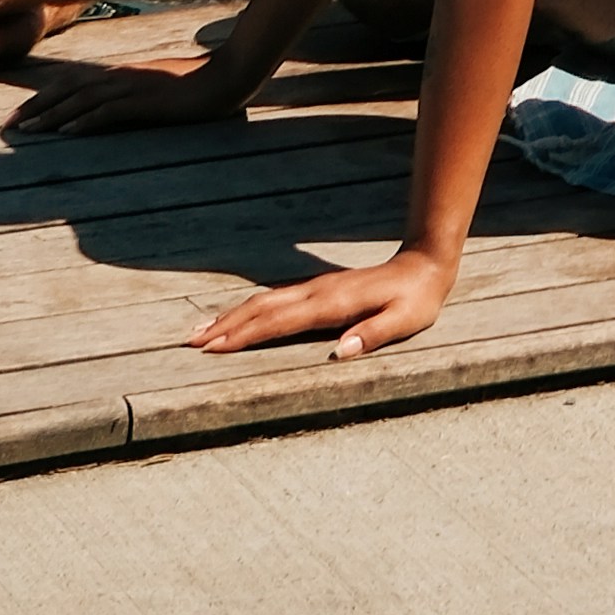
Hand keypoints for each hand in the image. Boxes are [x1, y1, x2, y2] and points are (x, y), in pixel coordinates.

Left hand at [9, 29, 263, 138]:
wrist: (229, 76)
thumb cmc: (196, 84)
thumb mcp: (156, 89)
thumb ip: (131, 96)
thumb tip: (105, 112)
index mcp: (121, 74)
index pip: (72, 83)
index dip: (43, 98)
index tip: (19, 115)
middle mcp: (121, 77)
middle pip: (68, 89)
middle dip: (36, 107)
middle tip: (8, 126)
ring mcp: (134, 87)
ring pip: (82, 100)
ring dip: (52, 116)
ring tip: (27, 131)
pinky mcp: (147, 100)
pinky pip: (109, 110)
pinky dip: (85, 120)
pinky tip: (67, 131)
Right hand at [189, 245, 457, 363]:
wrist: (425, 262)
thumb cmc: (416, 299)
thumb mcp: (404, 320)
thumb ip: (373, 334)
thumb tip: (341, 351)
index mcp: (332, 304)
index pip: (280, 322)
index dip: (246, 335)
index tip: (215, 348)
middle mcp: (317, 292)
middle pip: (262, 308)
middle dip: (225, 325)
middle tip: (190, 343)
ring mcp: (315, 288)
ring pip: (264, 301)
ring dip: (231, 316)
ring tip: (199, 331)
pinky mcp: (317, 289)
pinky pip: (275, 299)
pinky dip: (249, 309)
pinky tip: (236, 318)